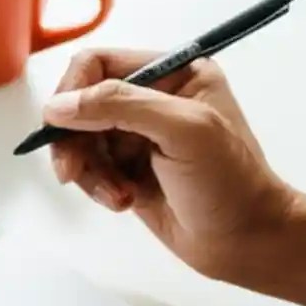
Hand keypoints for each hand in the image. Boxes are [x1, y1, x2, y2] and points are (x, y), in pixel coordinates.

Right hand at [42, 49, 300, 285]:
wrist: (248, 242)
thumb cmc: (230, 181)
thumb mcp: (184, 130)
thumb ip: (121, 106)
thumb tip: (56, 107)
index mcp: (171, 73)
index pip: (98, 64)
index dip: (73, 91)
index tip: (59, 125)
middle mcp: (151, 99)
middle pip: (80, 105)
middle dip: (74, 141)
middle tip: (72, 172)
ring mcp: (137, 135)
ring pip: (78, 140)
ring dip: (88, 171)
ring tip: (118, 195)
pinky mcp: (126, 169)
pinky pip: (88, 168)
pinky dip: (97, 187)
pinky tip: (124, 201)